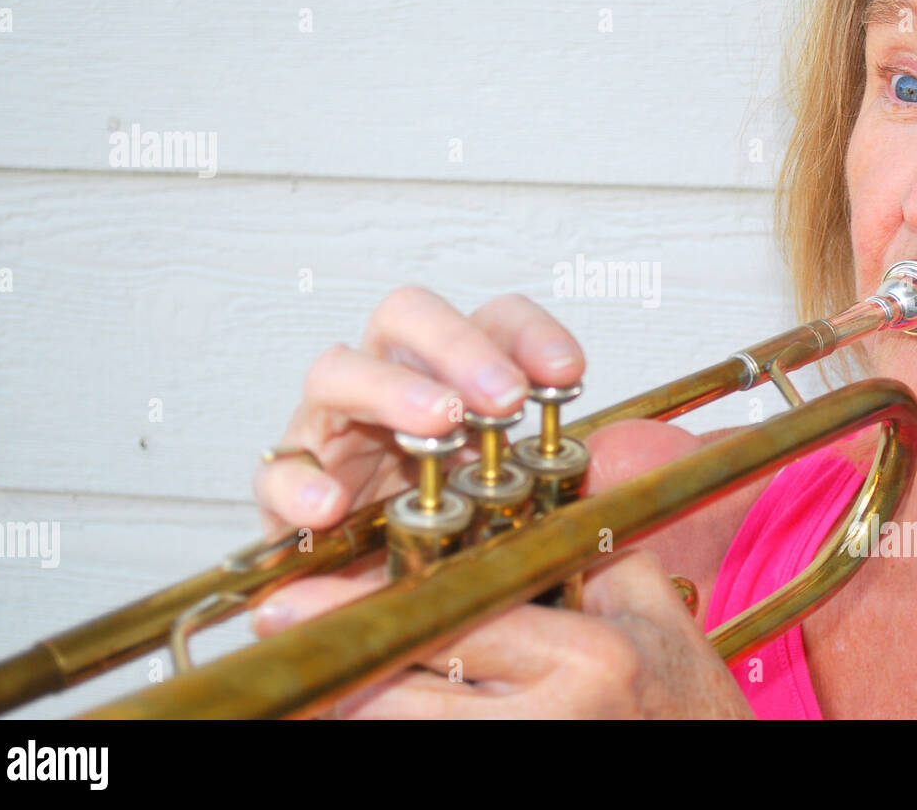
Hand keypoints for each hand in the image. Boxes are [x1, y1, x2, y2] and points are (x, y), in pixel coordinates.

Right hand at [251, 285, 752, 717]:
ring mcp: (336, 427)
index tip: (566, 375)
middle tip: (501, 398)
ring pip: (337, 370)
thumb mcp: (526, 502)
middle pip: (408, 318)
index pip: (492, 320)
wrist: (389, 599)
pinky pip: (278, 469)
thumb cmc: (461, 533)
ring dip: (390, 390)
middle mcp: (393, 385)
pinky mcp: (292, 483)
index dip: (528, 334)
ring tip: (437, 424)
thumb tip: (638, 458)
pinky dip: (297, 483)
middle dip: (459, 347)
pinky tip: (332, 508)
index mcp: (458, 377)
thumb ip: (564, 474)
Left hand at [257, 544, 753, 718]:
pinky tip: (368, 716)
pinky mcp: (529, 778)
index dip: (359, 615)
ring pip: (409, 734)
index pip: (447, 622)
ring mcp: (538, 755)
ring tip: (316, 693)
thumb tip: (529, 509)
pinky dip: (395, 734)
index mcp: (588, 655)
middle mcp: (556, 717)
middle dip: (338, 674)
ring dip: (358, 712)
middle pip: (408, 694)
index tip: (298, 607)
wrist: (730, 761)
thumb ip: (594, 556)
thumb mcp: (657, 617)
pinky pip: (436, 755)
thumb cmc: (695, 707)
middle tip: (283, 657)